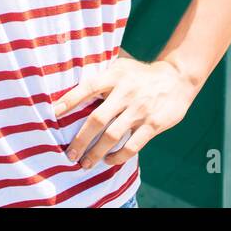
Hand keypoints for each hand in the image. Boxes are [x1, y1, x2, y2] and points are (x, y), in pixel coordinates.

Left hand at [52, 53, 198, 168]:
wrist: (177, 78)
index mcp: (115, 76)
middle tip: (70, 154)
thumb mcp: (121, 67)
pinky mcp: (153, 124)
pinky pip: (132, 146)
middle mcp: (126, 92)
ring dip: (96, 153)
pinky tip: (109, 160)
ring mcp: (140, 110)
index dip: (70, 100)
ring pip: (112, 136)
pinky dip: (118, 156)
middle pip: (97, 119)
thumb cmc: (141, 75)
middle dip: (80, 140)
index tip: (54, 113)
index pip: (88, 88)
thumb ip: (101, 76)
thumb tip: (71, 86)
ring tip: (86, 163)